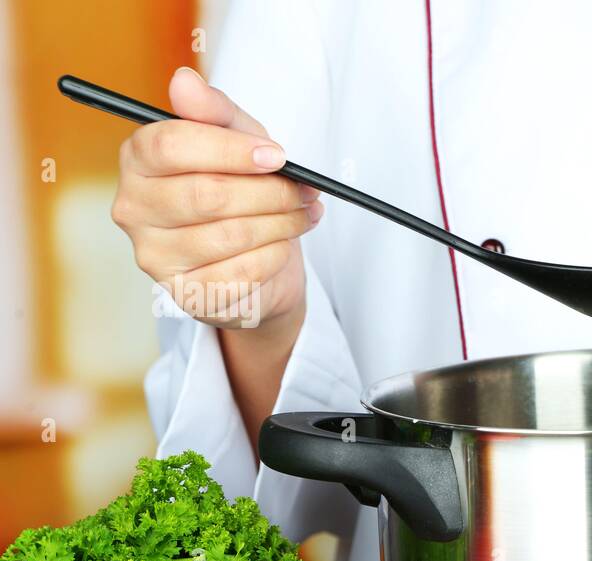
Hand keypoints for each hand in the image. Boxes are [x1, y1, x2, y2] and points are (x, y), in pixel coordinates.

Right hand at [111, 67, 320, 339]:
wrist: (256, 264)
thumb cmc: (240, 191)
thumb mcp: (236, 140)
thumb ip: (214, 111)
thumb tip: (184, 81)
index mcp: (138, 160)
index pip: (170, 146)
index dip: (231, 150)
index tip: (277, 156)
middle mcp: (134, 208)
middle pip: (206, 195)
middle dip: (269, 192)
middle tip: (303, 190)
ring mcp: (154, 256)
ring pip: (229, 235)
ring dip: (281, 223)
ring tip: (303, 214)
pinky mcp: (184, 294)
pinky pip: (240, 273)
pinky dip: (274, 256)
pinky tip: (283, 246)